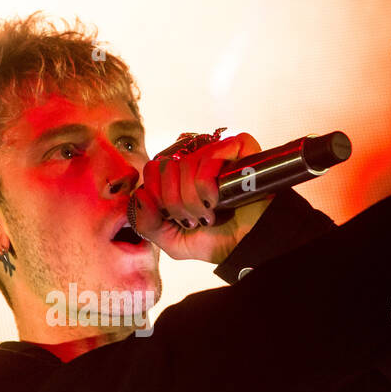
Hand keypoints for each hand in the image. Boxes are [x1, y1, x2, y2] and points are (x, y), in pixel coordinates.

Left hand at [128, 132, 273, 264]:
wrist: (252, 245)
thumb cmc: (218, 240)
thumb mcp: (172, 240)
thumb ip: (146, 223)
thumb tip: (138, 195)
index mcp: (177, 175)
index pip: (151, 170)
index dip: (158, 197)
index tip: (175, 217)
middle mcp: (195, 158)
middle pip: (164, 167)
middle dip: (175, 203)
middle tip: (194, 218)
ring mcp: (217, 150)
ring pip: (184, 165)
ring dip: (193, 200)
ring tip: (209, 214)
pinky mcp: (239, 146)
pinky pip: (209, 157)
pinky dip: (208, 186)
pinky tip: (218, 201)